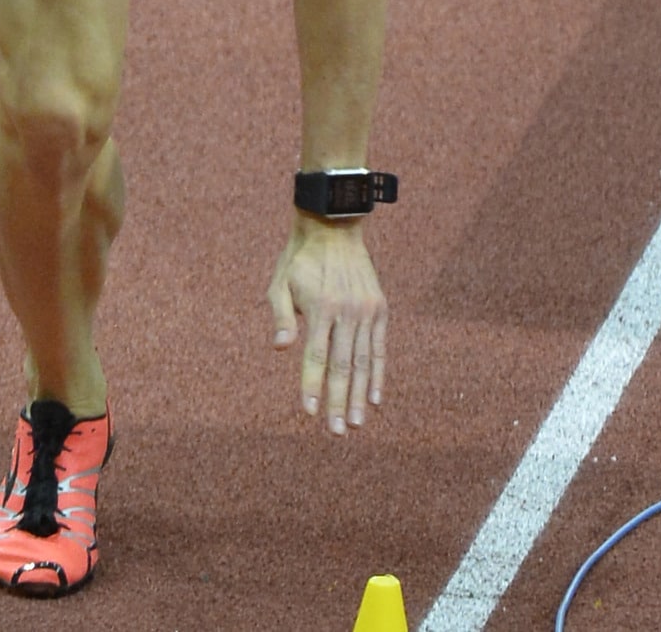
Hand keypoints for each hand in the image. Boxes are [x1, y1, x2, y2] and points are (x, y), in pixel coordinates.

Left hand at [267, 213, 387, 434]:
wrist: (334, 227)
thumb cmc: (299, 260)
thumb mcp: (281, 282)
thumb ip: (281, 315)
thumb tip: (280, 348)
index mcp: (321, 305)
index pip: (316, 355)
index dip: (312, 384)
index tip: (310, 412)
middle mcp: (347, 310)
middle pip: (343, 365)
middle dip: (339, 401)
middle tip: (337, 432)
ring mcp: (366, 309)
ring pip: (363, 361)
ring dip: (359, 395)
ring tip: (356, 423)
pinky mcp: (379, 308)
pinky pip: (379, 347)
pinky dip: (378, 374)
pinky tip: (375, 398)